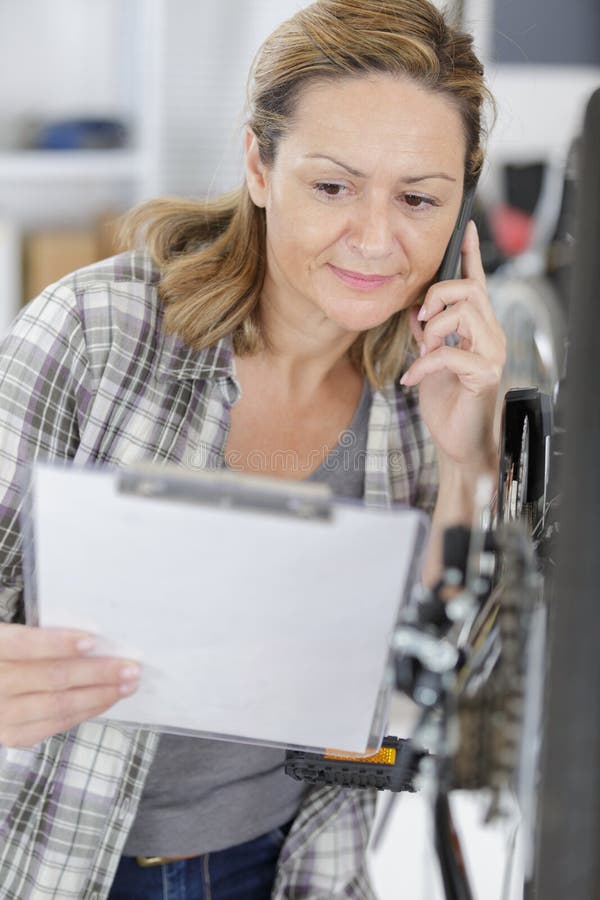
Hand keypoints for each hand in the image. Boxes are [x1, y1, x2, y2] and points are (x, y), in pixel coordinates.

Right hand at [0, 624, 140, 747]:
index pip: (25, 644)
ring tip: (127, 684)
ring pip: (59, 705)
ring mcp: (3, 715)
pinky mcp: (14, 735)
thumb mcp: (13, 636)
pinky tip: (107, 699)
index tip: (93, 640)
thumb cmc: (7, 654)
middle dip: (98, 672)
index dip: (59, 643)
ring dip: (100, 694)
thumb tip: (93, 638)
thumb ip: (42, 634)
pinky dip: (87, 710)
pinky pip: (57, 724)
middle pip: (52, 678)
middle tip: (130, 667)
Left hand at [401, 221, 504, 472]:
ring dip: (432, 330)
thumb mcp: (431, 359)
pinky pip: (449, 352)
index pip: (477, 283)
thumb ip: (427, 332)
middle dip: (438, 296)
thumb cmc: (448, 403)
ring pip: (463, 313)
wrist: (458, 442)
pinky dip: (423, 364)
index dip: (471, 255)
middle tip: (422, 321)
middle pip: (468, 290)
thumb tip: (414, 309)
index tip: (466, 227)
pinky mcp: (483, 375)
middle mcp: (491, 336)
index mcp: (479, 328)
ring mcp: (491, 354)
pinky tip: (413, 378)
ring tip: (424, 353)